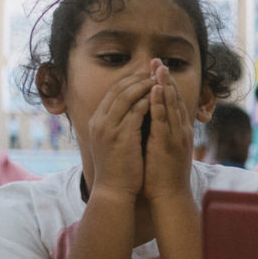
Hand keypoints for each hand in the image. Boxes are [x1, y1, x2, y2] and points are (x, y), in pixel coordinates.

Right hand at [85, 66, 151, 200]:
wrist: (114, 190)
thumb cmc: (119, 167)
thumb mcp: (115, 140)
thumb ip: (120, 124)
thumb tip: (134, 110)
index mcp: (98, 120)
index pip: (113, 91)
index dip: (130, 79)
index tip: (146, 71)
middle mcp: (100, 121)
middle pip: (118, 89)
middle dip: (138, 77)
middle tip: (154, 68)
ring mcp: (108, 128)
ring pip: (126, 96)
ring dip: (143, 85)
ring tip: (159, 77)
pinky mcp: (120, 136)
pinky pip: (135, 112)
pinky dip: (147, 101)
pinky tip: (159, 95)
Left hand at [143, 62, 196, 203]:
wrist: (170, 196)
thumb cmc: (163, 176)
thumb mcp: (163, 150)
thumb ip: (161, 135)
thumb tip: (152, 123)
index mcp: (178, 132)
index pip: (173, 103)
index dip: (166, 85)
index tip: (157, 69)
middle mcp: (180, 131)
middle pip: (175, 99)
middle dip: (166, 79)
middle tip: (158, 60)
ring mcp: (176, 136)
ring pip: (172, 106)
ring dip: (165, 85)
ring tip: (159, 68)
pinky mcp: (168, 143)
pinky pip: (164, 119)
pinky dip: (161, 103)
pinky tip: (157, 90)